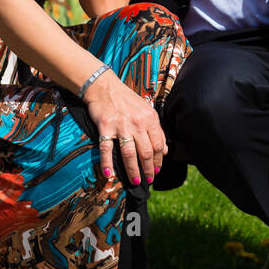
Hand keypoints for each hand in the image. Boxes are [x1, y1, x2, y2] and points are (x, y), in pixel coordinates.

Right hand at [81, 69, 165, 185]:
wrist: (104, 87)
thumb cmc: (126, 100)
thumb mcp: (146, 111)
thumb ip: (156, 130)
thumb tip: (164, 150)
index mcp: (150, 119)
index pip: (158, 144)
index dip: (159, 160)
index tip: (158, 170)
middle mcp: (138, 123)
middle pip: (146, 152)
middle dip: (149, 169)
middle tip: (149, 180)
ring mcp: (121, 126)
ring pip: (130, 154)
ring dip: (133, 170)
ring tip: (136, 181)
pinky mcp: (106, 127)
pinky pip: (106, 149)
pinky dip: (107, 163)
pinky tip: (109, 175)